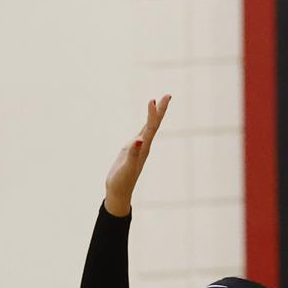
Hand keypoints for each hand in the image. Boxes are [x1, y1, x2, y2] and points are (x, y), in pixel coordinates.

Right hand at [104, 95, 170, 215]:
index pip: (150, 127)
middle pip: (154, 124)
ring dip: (155, 114)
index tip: (152, 100)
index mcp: (144, 149)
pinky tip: (147, 120)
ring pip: (149, 127)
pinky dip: (146, 123)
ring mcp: (139, 148)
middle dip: (161, 110)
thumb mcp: (127, 169)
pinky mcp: (133, 150)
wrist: (119, 192)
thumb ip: (133, 154)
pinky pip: (142, 133)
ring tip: (158, 102)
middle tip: (168, 94)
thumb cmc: (121, 182)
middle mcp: (144, 146)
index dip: (152, 114)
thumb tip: (139, 140)